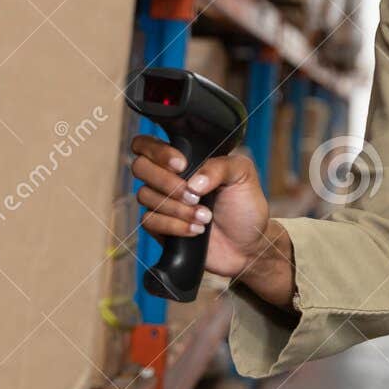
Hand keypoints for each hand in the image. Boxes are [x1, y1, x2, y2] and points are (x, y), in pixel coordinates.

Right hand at [128, 135, 294, 307]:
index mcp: (186, 159)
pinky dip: (175, 226)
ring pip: (146, 196)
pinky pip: (150, 221)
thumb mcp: (243, 175)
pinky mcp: (160, 227)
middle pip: (140, 167)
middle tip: (194, 194)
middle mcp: (169, 178)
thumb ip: (220, 166)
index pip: (149, 143)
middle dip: (166, 181)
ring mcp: (163, 202)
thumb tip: (193, 181)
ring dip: (178, 208)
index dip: (158, 151)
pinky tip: (196, 230)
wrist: (248, 244)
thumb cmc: (245, 205)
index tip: (182, 165)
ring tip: (206, 217)